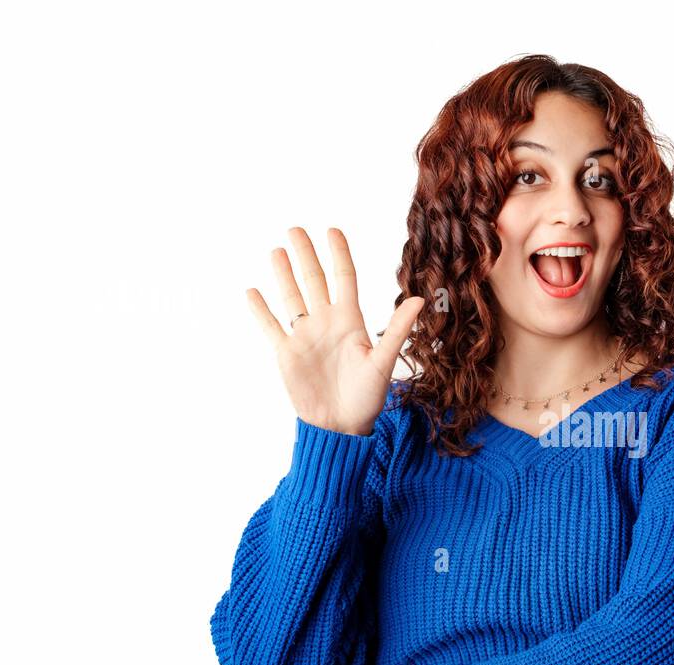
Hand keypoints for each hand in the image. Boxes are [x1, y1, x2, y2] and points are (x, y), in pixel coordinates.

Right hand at [246, 227, 423, 435]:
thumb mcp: (384, 362)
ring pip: (292, 297)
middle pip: (313, 280)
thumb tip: (420, 299)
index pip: (344, 278)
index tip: (332, 230)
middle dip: (305, 255)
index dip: (338, 254)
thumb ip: (398, 329)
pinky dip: (261, 310)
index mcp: (350, 320)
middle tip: (295, 229)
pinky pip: (271, 326)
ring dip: (284, 275)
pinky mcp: (287, 353)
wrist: (341, 426)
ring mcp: (305, 336)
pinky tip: (253, 292)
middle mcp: (326, 323)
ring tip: (277, 251)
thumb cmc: (367, 398)